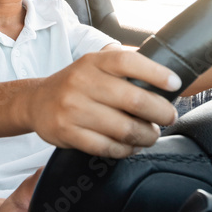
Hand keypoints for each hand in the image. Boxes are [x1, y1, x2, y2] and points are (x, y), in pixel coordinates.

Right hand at [24, 48, 179, 157]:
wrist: (36, 102)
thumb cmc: (75, 84)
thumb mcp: (93, 64)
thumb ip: (122, 63)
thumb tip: (164, 72)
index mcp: (92, 62)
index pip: (127, 62)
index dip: (155, 73)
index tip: (175, 84)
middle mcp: (81, 82)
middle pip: (133, 99)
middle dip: (160, 112)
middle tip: (168, 117)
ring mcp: (73, 109)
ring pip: (123, 128)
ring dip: (146, 135)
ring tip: (151, 134)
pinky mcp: (67, 132)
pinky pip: (106, 147)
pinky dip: (125, 150)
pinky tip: (131, 146)